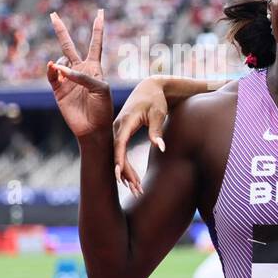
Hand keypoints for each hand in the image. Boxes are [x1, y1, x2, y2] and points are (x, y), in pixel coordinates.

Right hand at [47, 10, 112, 141]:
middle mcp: (80, 70)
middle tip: (53, 14)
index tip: (100, 13)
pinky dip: (51, 70)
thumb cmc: (103, 109)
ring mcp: (67, 78)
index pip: (96, 44)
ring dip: (61, 63)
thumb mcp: (100, 90)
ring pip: (58, 60)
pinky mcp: (58, 88)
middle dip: (61, 31)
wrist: (93, 129)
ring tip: (68, 76)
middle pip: (68, 46)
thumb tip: (59, 67)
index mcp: (95, 68)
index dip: (97, 29)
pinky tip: (54, 67)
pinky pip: (51, 74)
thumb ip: (82, 76)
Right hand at [111, 76, 170, 194]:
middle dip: (124, 172)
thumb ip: (157, 131)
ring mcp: (118, 130)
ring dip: (125, 172)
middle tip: (135, 189)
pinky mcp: (121, 132)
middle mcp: (118, 126)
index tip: (119, 175)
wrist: (149, 88)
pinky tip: (130, 179)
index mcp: (126, 122)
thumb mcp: (158, 114)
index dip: (119, 160)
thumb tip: (160, 148)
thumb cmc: (156, 100)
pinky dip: (125, 165)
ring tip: (135, 189)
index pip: (120, 144)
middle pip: (117, 153)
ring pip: (118, 154)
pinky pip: (120, 151)